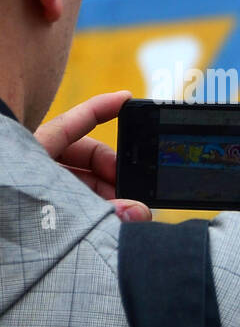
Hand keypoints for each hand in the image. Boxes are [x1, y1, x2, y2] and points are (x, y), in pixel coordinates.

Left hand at [35, 90, 151, 222]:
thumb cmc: (10, 212)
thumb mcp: (55, 205)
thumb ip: (101, 208)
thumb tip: (139, 213)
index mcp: (33, 150)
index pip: (76, 121)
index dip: (103, 107)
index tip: (128, 99)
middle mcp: (38, 167)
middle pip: (88, 158)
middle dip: (116, 174)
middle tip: (133, 193)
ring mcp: (41, 191)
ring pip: (85, 186)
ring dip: (110, 199)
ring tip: (126, 218)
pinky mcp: (45, 216)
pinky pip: (79, 208)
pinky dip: (97, 215)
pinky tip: (113, 227)